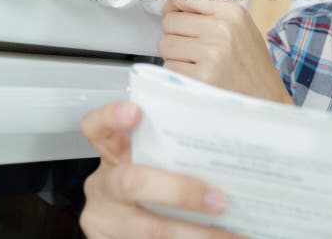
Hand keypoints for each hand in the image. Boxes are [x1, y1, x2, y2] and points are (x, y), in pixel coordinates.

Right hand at [79, 101, 241, 237]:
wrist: (139, 234)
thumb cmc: (160, 186)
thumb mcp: (159, 163)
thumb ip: (178, 146)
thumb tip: (220, 106)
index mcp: (114, 154)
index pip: (98, 128)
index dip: (110, 117)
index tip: (134, 111)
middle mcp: (104, 186)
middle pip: (131, 182)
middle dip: (180, 192)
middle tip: (219, 200)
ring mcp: (103, 221)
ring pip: (149, 229)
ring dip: (195, 234)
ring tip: (233, 235)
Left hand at [158, 0, 292, 103]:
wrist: (267, 102)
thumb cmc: (253, 65)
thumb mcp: (239, 26)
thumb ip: (209, 2)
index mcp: (232, 12)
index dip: (174, 4)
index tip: (179, 13)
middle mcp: (222, 30)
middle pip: (169, 20)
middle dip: (177, 34)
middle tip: (196, 46)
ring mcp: (211, 55)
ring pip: (165, 45)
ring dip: (176, 55)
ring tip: (199, 62)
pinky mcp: (200, 79)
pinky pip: (169, 68)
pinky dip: (179, 74)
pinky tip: (198, 76)